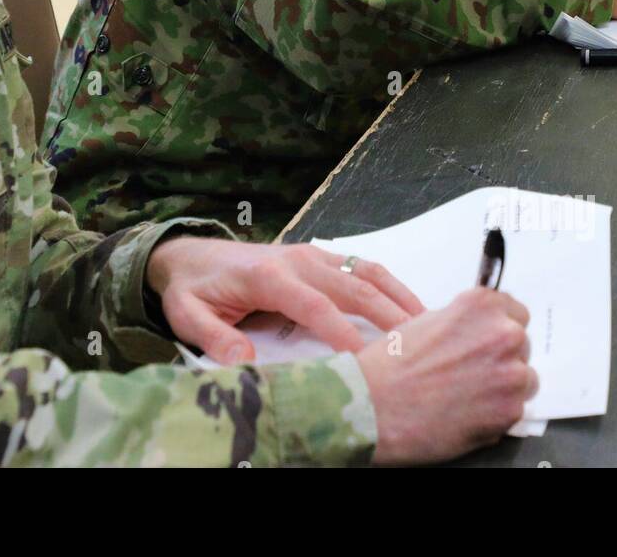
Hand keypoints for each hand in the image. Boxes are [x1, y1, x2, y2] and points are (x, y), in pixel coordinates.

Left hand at [146, 238, 425, 362]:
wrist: (190, 255)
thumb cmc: (193, 288)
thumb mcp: (188, 314)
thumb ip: (214, 338)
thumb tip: (244, 363)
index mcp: (268, 276)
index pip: (315, 307)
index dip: (343, 334)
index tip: (368, 361)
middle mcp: (297, 260)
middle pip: (352, 287)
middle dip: (388, 316)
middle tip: (418, 347)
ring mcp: (311, 255)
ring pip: (364, 272)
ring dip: (397, 296)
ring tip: (428, 326)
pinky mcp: (318, 257)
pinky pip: (361, 268)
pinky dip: (389, 285)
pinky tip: (409, 308)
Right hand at [358, 288, 536, 464]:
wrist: (373, 404)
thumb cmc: (391, 365)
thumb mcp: (427, 322)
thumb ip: (464, 323)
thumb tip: (480, 332)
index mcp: (482, 306)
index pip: (516, 312)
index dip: (499, 329)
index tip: (490, 342)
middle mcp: (503, 334)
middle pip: (521, 347)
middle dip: (501, 359)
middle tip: (470, 374)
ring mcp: (511, 373)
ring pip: (523, 381)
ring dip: (502, 388)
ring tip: (466, 397)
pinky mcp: (510, 411)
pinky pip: (514, 412)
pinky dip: (495, 416)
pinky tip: (465, 414)